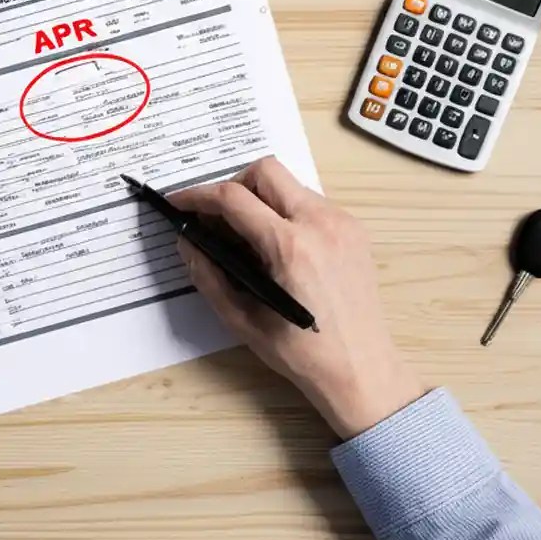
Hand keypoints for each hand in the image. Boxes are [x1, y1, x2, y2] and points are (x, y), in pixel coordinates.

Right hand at [170, 157, 422, 440]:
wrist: (361, 368)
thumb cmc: (303, 354)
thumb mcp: (242, 320)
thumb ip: (208, 276)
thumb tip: (186, 243)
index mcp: (290, 247)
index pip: (232, 198)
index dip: (197, 196)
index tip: (179, 203)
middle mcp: (320, 224)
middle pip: (265, 171)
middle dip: (233, 185)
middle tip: (218, 217)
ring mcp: (342, 223)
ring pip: (291, 184)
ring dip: (262, 198)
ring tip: (249, 237)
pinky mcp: (354, 230)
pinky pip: (312, 203)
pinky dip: (287, 212)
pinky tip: (280, 247)